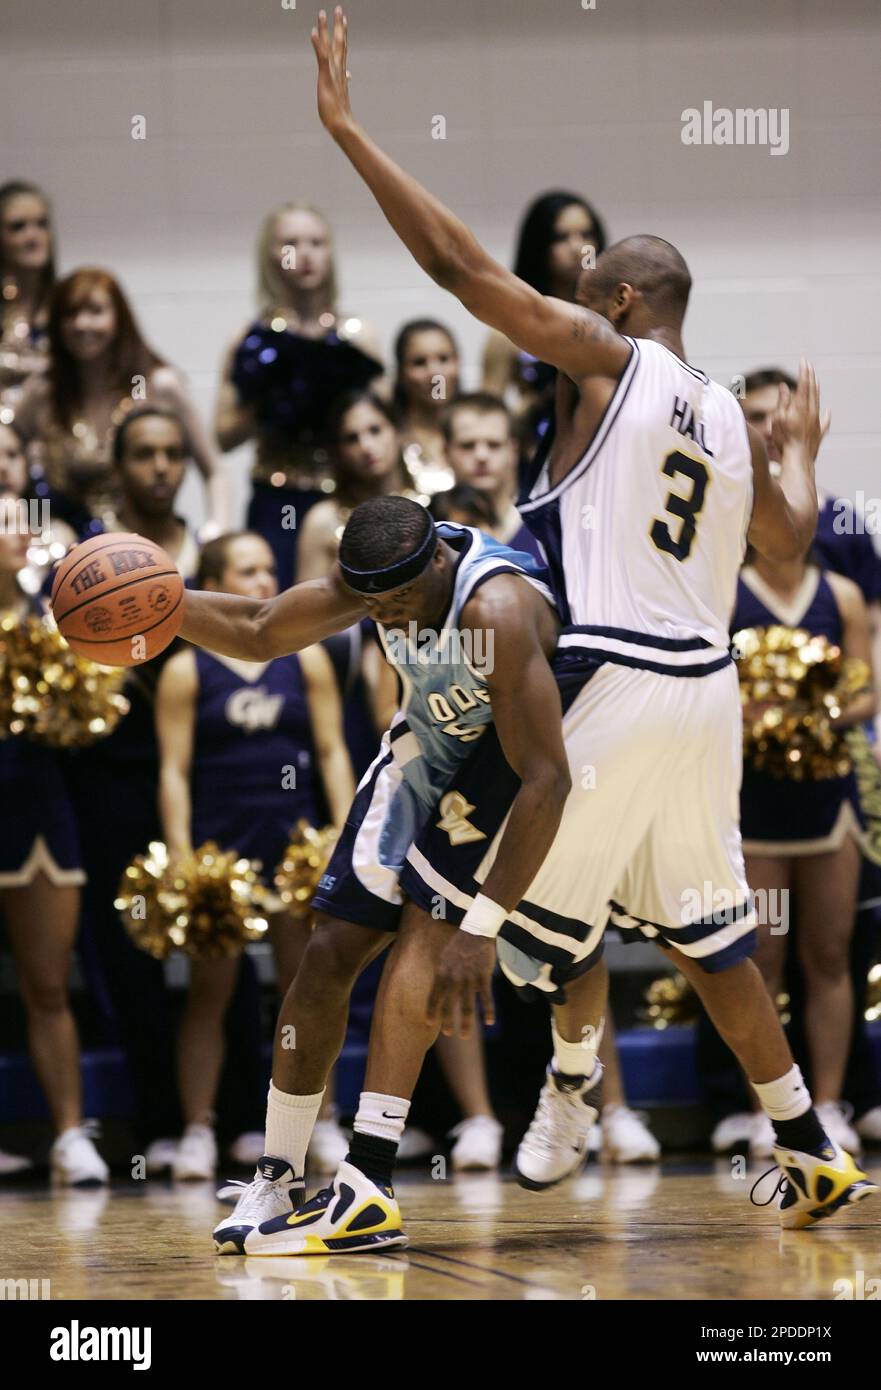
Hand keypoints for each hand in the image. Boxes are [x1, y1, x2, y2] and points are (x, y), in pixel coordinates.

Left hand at [311, 7, 353, 138]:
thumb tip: (349, 75)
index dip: (343, 34)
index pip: (342, 49)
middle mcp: (338, 69)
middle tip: (338, 8)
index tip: (343, 20)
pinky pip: (322, 57)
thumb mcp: (340, 94)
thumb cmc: (340, 114)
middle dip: (338, 25)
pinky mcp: (326, 77)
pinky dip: (318, 45)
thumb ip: (344, 81)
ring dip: (327, 29)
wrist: (342, 126)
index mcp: (341, 72)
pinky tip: (314, 32)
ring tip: (323, 13)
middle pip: (339, 43)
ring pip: (330, 46)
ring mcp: (333, 73)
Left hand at [427, 933, 496, 1039]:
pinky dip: (488, 1010)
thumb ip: (441, 970)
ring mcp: (469, 978)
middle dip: (447, 1021)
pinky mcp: (483, 976)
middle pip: (449, 1004)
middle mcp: (454, 977)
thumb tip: (436, 981)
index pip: (434, 995)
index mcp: (442, 971)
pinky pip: (486, 997)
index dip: (432, 1010)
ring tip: (463, 1035)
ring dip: (465, 1022)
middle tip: (447, 1033)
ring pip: (467, 1005)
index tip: (428, 1023)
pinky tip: (488, 1022)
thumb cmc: (458, 940)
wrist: (476, 929)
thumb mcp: (443, 954)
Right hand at [769, 358, 830, 460]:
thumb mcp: (778, 419)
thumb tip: (784, 387)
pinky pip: (824, 420)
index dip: (804, 371)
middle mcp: (811, 411)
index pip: (803, 384)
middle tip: (809, 366)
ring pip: (818, 402)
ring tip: (816, 381)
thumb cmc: (785, 440)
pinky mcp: (819, 433)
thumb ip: (782, 402)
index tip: (803, 361)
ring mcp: (816, 422)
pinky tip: (828, 411)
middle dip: (810, 376)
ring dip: (816, 390)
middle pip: (812, 390)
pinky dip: (826, 414)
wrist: (798, 458)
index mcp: (800, 406)